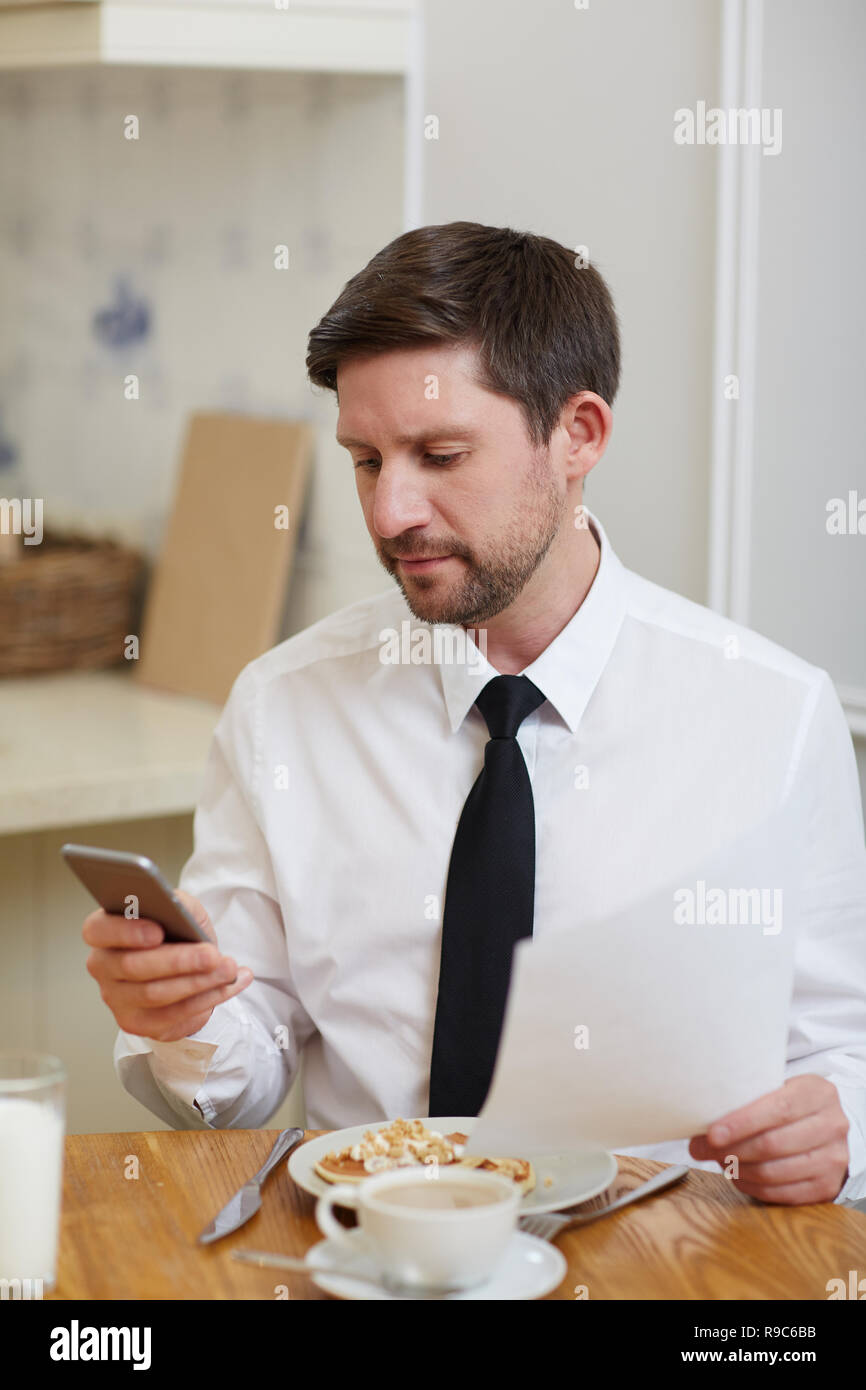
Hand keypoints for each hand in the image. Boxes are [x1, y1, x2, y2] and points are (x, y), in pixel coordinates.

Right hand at [83, 890, 253, 1041]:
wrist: (188, 966)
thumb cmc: (178, 931)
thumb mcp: (180, 909)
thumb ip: (177, 903)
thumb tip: (180, 909)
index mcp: (104, 930)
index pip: (98, 930)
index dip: (126, 931)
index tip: (158, 932)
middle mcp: (103, 965)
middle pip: (132, 966)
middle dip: (178, 961)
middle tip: (211, 954)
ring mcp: (116, 997)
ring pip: (154, 994)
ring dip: (197, 982)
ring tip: (228, 969)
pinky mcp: (136, 1023)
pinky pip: (171, 1016)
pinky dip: (205, 1000)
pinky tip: (228, 985)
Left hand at [689, 1074, 849, 1203]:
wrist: (823, 1125)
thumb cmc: (788, 1104)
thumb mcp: (775, 1088)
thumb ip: (745, 1099)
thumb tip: (697, 1128)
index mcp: (819, 1093)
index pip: (778, 1109)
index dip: (742, 1123)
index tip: (712, 1134)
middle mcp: (833, 1125)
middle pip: (774, 1144)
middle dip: (732, 1149)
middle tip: (702, 1150)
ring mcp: (834, 1158)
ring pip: (775, 1171)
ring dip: (738, 1169)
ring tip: (718, 1161)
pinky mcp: (827, 1186)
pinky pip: (782, 1193)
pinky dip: (753, 1187)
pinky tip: (737, 1175)